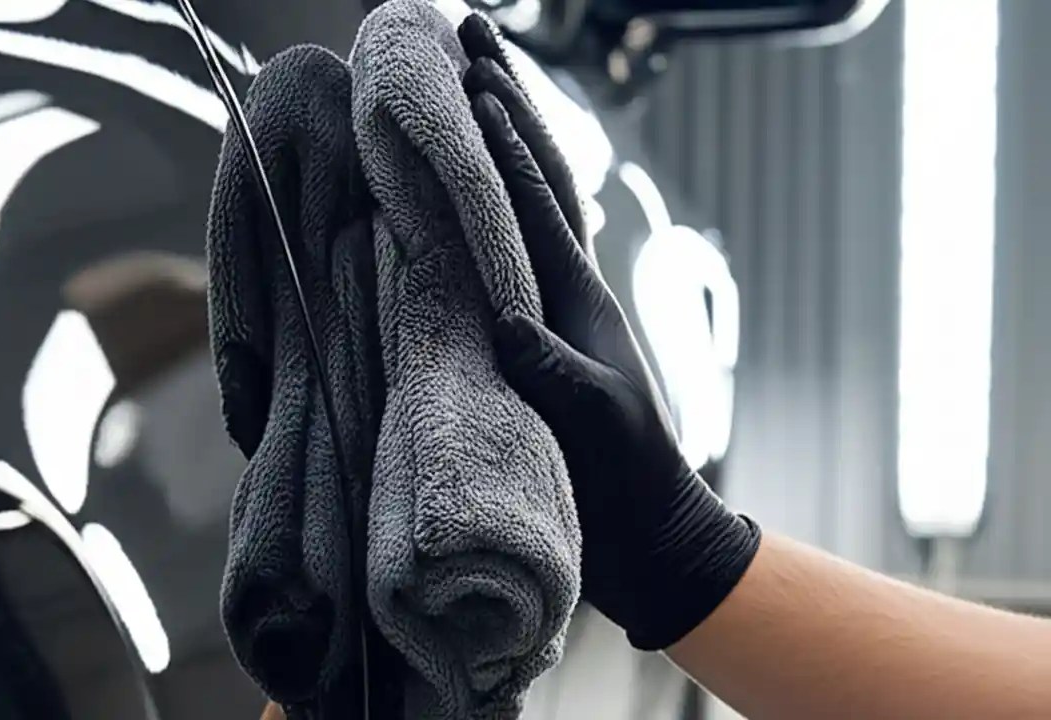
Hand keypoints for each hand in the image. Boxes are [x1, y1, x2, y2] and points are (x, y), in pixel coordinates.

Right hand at [459, 14, 760, 650]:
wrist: (651, 535)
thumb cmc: (629, 481)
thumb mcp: (594, 420)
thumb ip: (553, 368)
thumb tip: (507, 319)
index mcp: (577, 297)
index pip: (535, 198)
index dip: (504, 136)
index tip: (473, 76)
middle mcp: (561, 291)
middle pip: (531, 179)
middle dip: (503, 106)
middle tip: (473, 39)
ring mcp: (549, 314)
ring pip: (518, 211)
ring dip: (496, 146)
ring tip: (469, 89)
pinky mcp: (533, 346)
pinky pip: (500, 264)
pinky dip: (480, 218)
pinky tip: (458, 200)